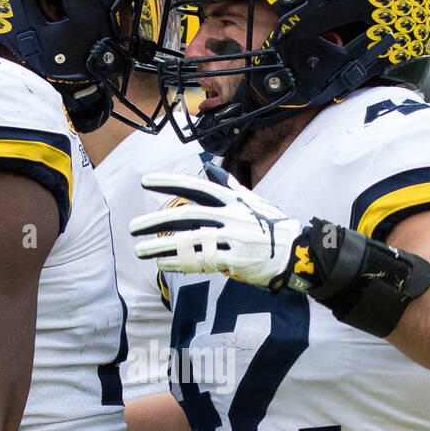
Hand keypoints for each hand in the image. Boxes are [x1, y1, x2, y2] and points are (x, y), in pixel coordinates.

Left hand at [130, 172, 305, 290]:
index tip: (146, 181)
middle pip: (186, 216)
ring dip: (161, 246)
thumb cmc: (271, 227)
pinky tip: (163, 264)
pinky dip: (180, 262)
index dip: (170, 183)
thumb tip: (207, 167)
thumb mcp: (252, 200)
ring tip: (140, 250)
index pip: (195, 186)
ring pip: (189, 241)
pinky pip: (201, 261)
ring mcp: (233, 238)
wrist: (297, 253)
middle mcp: (231, 216)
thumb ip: (227, 185)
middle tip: (132, 228)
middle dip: (156, 222)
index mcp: (232, 200)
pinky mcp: (235, 259)